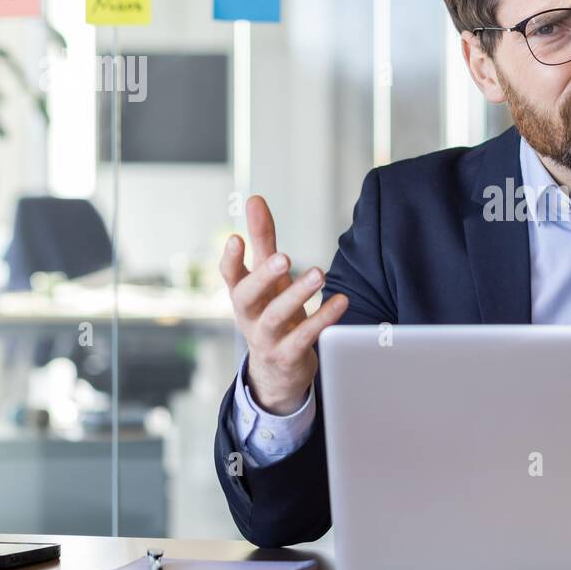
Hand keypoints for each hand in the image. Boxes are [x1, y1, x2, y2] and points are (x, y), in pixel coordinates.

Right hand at [220, 195, 347, 412]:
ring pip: (278, 317)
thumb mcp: (266, 278)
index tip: (236, 238)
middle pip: (248, 297)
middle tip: (284, 257)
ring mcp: (267, 339)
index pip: (230, 276)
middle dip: (264, 276)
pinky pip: (304, 338)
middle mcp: (249, 316)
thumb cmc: (271, 311)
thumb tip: (254, 199)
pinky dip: (323, 319)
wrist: (277, 370)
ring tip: (319, 273)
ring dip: (298, 294)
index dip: (230, 259)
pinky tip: (341, 300)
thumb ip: (263, 240)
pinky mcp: (288, 356)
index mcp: (242, 295)